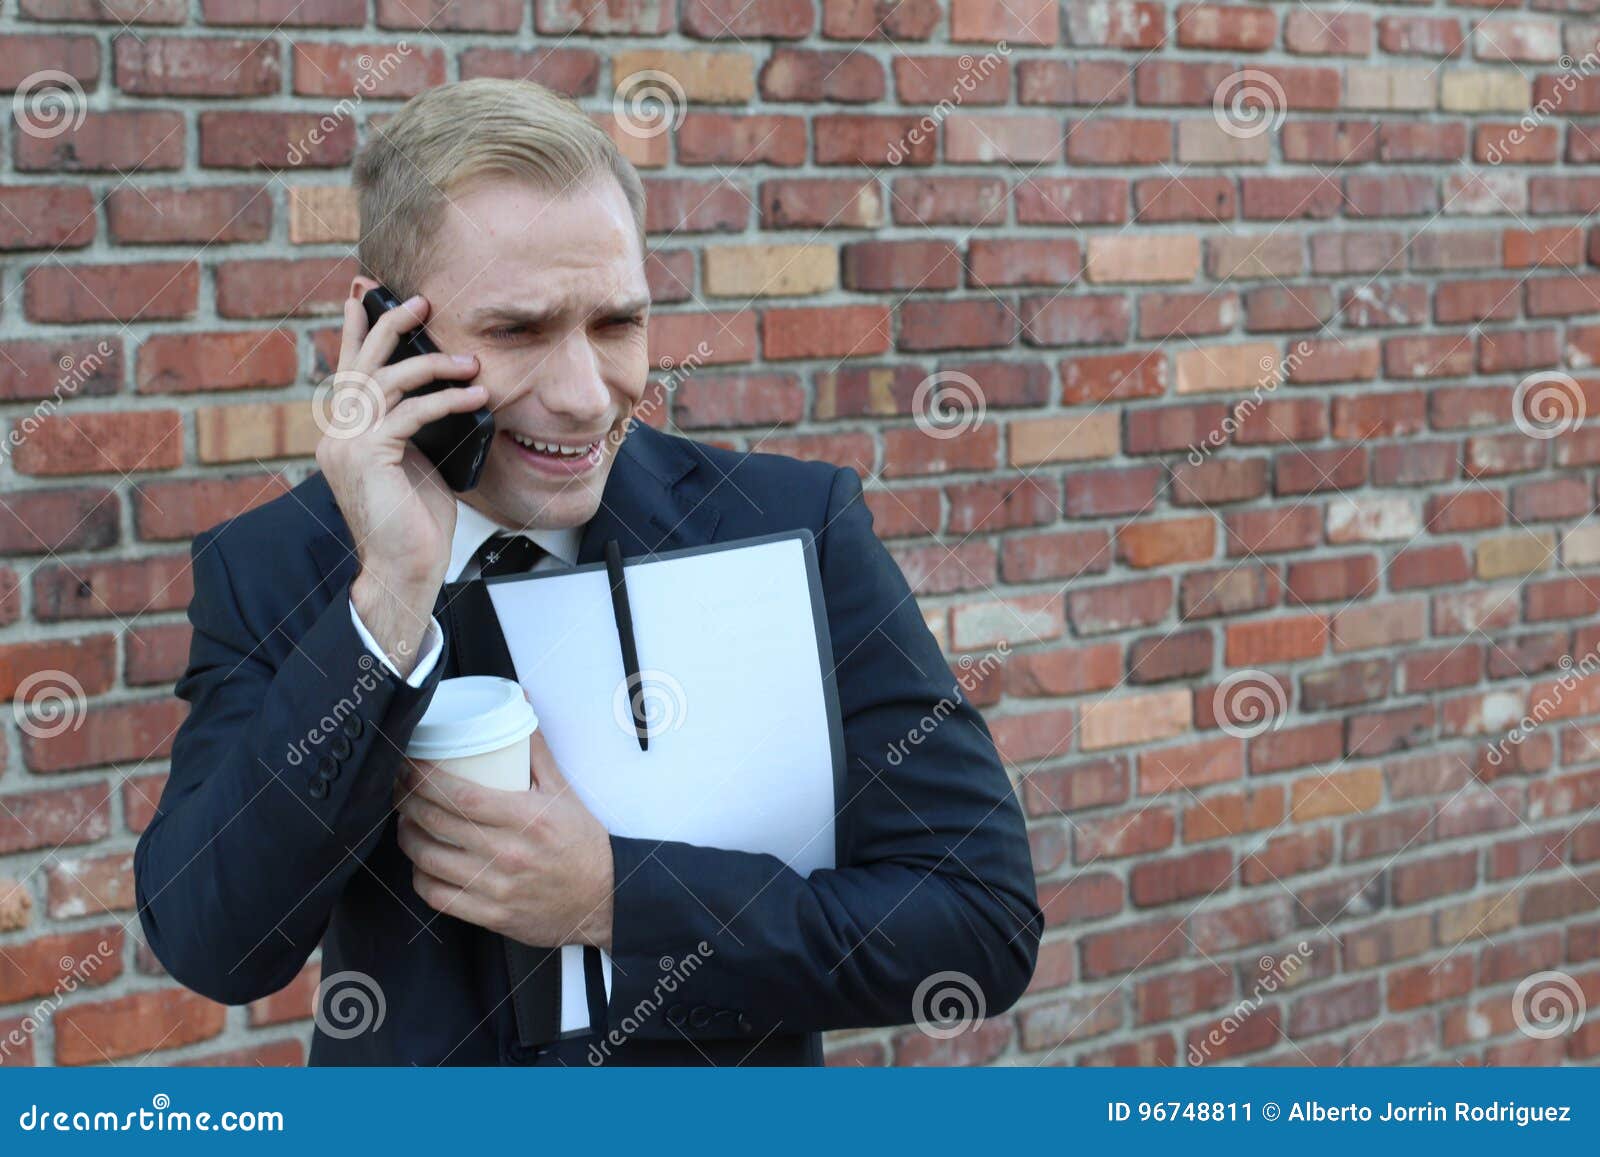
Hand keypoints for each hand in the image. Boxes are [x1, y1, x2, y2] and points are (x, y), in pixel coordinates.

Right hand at [317, 288, 483, 673]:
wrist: (404, 571)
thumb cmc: (416, 524)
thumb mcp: (417, 463)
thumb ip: (414, 429)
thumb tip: (443, 397)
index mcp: (345, 434)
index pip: (350, 371)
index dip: (356, 330)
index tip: (364, 292)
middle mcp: (337, 434)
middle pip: (361, 363)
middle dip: (389, 325)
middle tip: (422, 301)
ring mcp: (347, 444)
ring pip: (386, 382)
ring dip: (432, 365)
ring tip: (470, 361)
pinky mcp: (367, 456)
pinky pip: (410, 413)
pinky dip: (446, 401)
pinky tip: (477, 397)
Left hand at [392, 730, 614, 950]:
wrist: (603, 898)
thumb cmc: (582, 845)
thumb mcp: (563, 792)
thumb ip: (536, 750)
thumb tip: (522, 704)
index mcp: (527, 819)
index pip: (461, 796)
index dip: (425, 779)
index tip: (410, 766)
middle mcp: (509, 854)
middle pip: (438, 823)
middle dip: (407, 801)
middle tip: (400, 786)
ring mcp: (497, 888)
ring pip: (429, 861)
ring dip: (407, 837)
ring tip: (406, 821)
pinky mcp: (491, 915)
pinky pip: (438, 897)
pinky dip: (420, 878)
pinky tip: (421, 863)